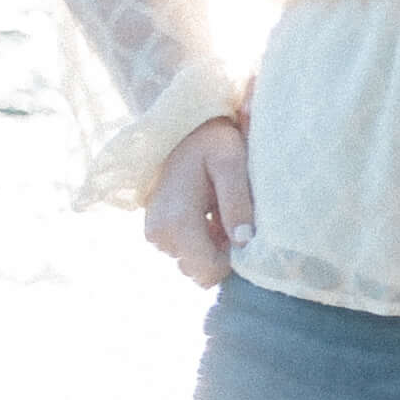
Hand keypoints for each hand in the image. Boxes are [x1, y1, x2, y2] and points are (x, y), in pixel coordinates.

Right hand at [143, 116, 254, 288]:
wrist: (182, 128)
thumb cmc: (212, 142)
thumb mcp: (231, 163)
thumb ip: (238, 202)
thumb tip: (244, 242)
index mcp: (176, 222)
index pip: (209, 272)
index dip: (232, 260)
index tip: (242, 231)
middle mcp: (159, 235)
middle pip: (201, 272)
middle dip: (222, 253)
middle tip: (232, 217)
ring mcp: (154, 235)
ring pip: (194, 263)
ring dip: (213, 246)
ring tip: (220, 210)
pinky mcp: (156, 232)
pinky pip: (186, 252)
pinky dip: (203, 240)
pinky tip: (209, 213)